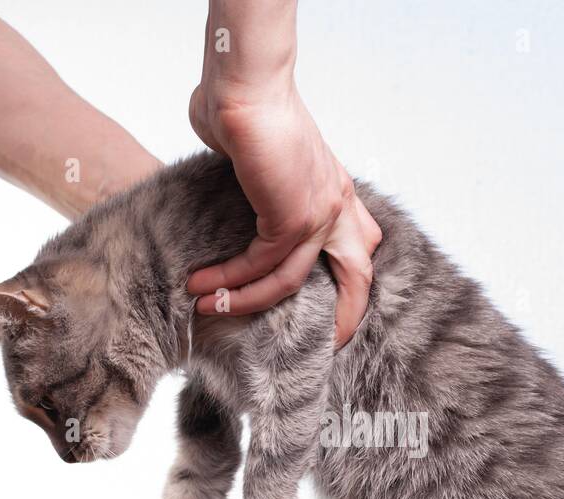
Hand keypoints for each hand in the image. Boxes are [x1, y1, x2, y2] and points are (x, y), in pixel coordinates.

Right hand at [187, 82, 381, 347]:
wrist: (244, 86)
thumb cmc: (244, 107)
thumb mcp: (261, 158)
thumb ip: (259, 187)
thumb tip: (236, 195)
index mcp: (336, 191)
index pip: (359, 245)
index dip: (352, 283)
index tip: (335, 312)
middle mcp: (337, 204)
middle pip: (357, 274)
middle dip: (347, 316)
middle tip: (328, 349)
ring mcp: (320, 211)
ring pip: (291, 279)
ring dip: (246, 299)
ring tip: (209, 305)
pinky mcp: (294, 216)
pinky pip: (262, 264)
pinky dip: (230, 280)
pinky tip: (204, 286)